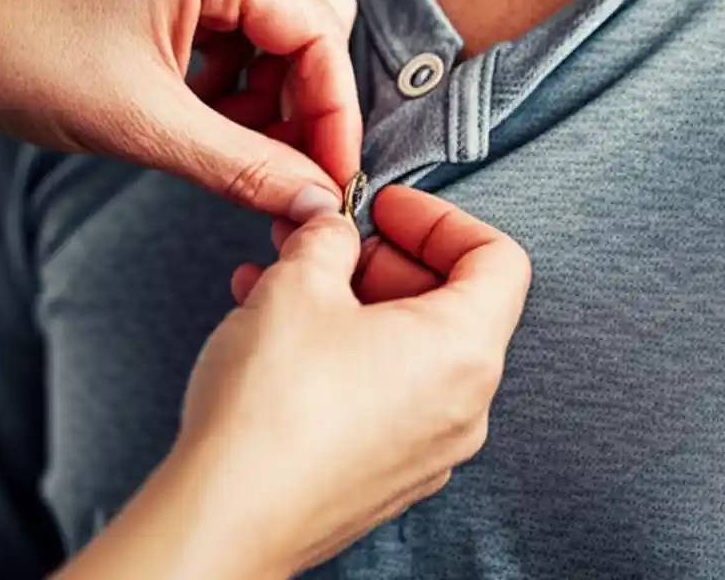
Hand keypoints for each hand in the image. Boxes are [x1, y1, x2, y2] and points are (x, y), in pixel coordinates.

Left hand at [0, 0, 360, 218]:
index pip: (316, 30)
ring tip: (235, 144)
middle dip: (307, 98)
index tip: (330, 177)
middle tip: (289, 164)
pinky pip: (235, 26)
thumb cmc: (20, 61)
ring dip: (271, 92)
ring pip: (276, 25)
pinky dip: (236, 78)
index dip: (333, 112)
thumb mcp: (144, 125)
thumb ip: (243, 167)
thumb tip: (314, 203)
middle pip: (310, 18)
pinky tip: (204, 116)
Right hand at [56, 187, 530, 578]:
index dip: (439, 219)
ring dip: (353, 306)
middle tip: (325, 245)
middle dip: (383, 262)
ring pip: (408, 352)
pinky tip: (279, 338)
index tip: (385, 209)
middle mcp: (463, 406)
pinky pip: (383, 396)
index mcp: (464, 349)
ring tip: (286, 284)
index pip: (497, 259)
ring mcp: (428, 449)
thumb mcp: (297, 283)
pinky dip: (345, 355)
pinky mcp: (387, 477)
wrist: (226, 515)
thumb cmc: (271, 408)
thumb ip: (327, 237)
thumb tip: (333, 227)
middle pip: (451, 304)